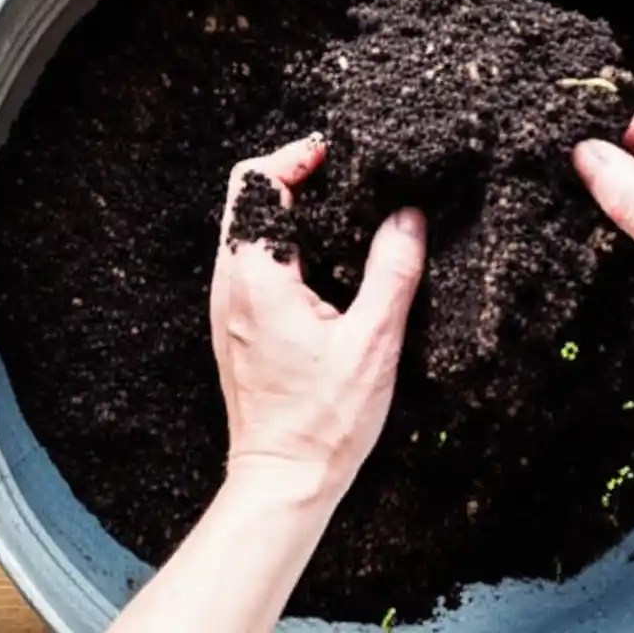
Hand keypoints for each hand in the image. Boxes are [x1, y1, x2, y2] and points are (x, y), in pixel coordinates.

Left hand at [211, 135, 426, 489]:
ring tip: (343, 213)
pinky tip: (326, 262)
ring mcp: (227, 306)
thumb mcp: (374, 341)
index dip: (295, 157)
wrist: (283, 477)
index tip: (338, 156)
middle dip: (293, 178)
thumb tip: (406, 215)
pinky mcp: (236, 326)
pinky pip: (251, 264)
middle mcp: (229, 284)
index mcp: (256, 276)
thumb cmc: (324, 420)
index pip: (254, 182)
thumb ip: (391, 270)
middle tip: (346, 178)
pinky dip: (283, 246)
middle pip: (245, 199)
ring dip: (289, 212)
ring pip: (247, 232)